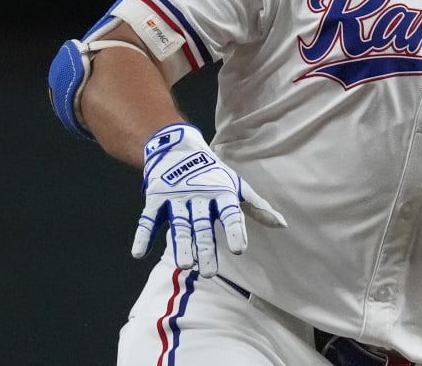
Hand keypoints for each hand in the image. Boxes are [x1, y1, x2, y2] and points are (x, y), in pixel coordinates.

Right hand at [132, 123, 285, 276]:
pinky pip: (148, 219)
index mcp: (221, 193)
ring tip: (185, 265)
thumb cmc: (214, 175)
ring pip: (179, 224)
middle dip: (206, 247)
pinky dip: (142, 235)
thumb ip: (257, 207)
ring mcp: (176, 197)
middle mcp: (199, 196)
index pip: (230, 213)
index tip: (239, 250)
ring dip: (181, 244)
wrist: (178, 149)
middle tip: (209, 272)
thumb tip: (282, 224)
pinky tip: (139, 253)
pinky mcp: (156, 198)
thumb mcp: (236, 187)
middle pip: (202, 225)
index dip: (234, 230)